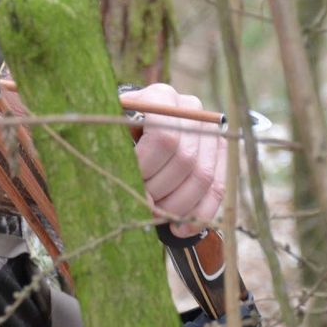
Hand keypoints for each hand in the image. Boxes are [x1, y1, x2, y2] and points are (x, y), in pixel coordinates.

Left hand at [126, 84, 226, 237]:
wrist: (135, 126)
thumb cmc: (115, 132)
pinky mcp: (220, 154)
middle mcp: (191, 110)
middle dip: (161, 190)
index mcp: (161, 98)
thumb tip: (120, 175)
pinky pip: (218, 188)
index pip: (164, 137)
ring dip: (177, 205)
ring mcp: (209, 132)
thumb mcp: (107, 131)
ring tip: (155, 217)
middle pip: (186, 159)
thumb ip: (111, 145)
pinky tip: (180, 229)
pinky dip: (199, 213)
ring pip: (203, 176)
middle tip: (141, 205)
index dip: (147, 168)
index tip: (129, 184)